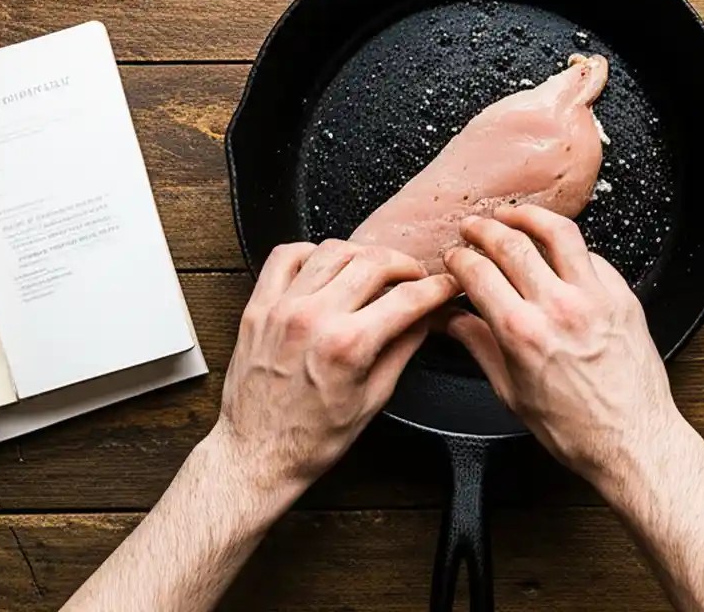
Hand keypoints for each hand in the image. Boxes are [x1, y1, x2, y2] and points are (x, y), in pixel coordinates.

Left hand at [210, 240, 458, 508]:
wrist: (256, 455)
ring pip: (333, 250)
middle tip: (415, 277)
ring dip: (363, 255)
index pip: (407, 298)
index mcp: (348, 346)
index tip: (447, 285)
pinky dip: (311, 252)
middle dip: (405, 265)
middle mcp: (314, 318)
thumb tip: (424, 317)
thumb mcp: (373, 399)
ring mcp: (282, 308)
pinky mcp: (258, 307)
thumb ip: (402, 349)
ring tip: (374, 271)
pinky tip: (325, 266)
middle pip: (374, 262)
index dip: (437, 288)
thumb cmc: (312, 439)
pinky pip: (285, 256)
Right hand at [442, 205, 684, 485]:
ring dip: (529, 216)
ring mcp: (595, 297)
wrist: (632, 440)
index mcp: (522, 333)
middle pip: (512, 242)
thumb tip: (451, 320)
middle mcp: (559, 307)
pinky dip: (568, 247)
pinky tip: (556, 250)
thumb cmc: (574, 428)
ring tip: (512, 215)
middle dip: (484, 228)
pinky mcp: (623, 297)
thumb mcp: (510, 392)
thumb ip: (478, 345)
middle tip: (473, 227)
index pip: (479, 273)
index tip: (455, 257)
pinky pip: (592, 256)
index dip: (459, 259)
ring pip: (558, 232)